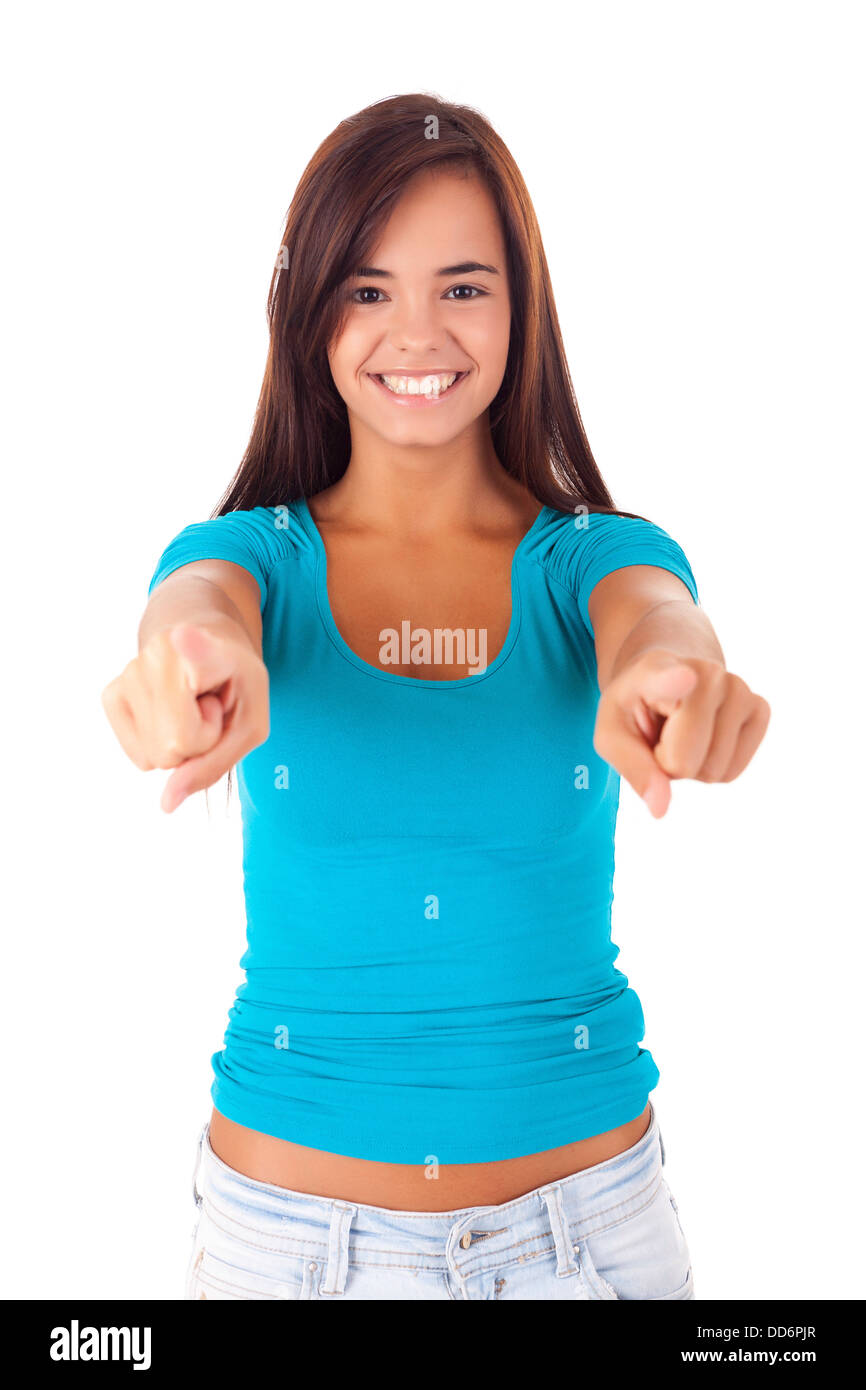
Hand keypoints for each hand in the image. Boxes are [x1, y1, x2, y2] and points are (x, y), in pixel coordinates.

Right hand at [101, 623, 269, 812]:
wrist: (206, 639)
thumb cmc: (236, 682)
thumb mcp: (251, 723)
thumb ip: (215, 763)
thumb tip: (166, 803)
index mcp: (203, 647)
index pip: (194, 653)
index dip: (189, 648)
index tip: (181, 635)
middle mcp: (156, 654)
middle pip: (175, 750)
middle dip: (200, 743)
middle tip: (210, 707)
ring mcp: (127, 674)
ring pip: (155, 758)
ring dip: (181, 743)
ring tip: (192, 705)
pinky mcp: (110, 694)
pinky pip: (140, 757)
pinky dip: (160, 745)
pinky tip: (171, 709)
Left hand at [593, 649, 770, 818]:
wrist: (669, 675)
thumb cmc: (636, 707)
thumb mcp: (611, 734)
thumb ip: (631, 767)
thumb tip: (661, 807)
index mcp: (656, 670)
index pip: (671, 678)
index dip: (677, 681)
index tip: (685, 677)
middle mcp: (706, 673)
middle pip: (684, 763)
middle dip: (667, 764)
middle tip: (661, 734)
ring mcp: (739, 688)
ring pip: (712, 772)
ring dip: (692, 767)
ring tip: (683, 732)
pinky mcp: (760, 709)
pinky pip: (732, 772)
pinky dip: (714, 768)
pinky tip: (705, 737)